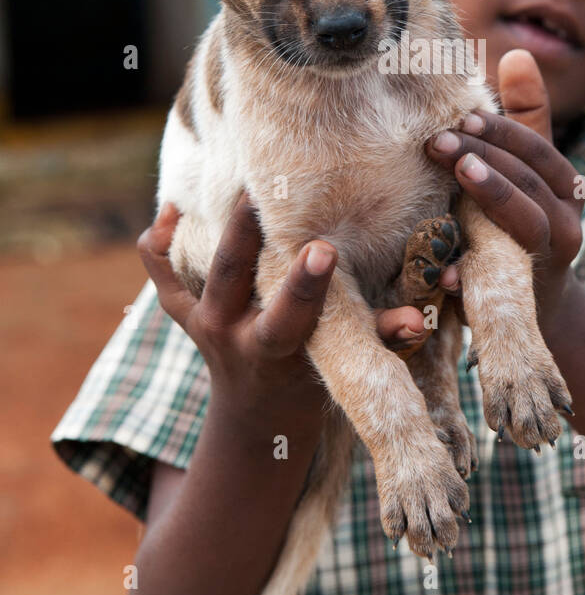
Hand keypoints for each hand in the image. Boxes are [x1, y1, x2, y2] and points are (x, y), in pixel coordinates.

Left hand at [136, 194, 435, 422]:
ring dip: (213, 225)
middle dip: (248, 236)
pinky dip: (157, 241)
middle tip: (265, 188)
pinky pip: (158, 273)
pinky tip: (171, 205)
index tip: (323, 248)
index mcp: (273, 351)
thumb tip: (416, 319)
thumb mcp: (343, 366)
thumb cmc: (313, 380)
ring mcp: (199, 322)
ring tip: (230, 178)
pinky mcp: (180, 312)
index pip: (288, 317)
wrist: (256, 416)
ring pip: (199, 270)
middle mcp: (229, 335)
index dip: (304, 284)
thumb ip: (378, 340)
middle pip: (231, 281)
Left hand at [423, 50, 584, 325]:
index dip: (503, 131)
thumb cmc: (521, 219)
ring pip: (528, 225)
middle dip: (485, 156)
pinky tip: (444, 267)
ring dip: (492, 196)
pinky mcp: (521, 296)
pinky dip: (469, 275)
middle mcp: (566, 222)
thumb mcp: (526, 170)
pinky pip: (498, 285)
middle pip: (531, 183)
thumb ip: (526, 116)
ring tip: (458, 171)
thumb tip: (518, 53)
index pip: (538, 149)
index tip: (462, 115)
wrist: (535, 302)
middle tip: (440, 140)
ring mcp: (548, 262)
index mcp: (564, 186)